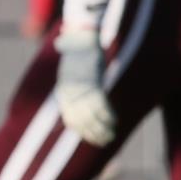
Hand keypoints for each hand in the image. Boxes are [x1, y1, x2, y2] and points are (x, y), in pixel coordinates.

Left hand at [54, 25, 115, 146]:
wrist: (82, 37)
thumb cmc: (79, 51)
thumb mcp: (71, 68)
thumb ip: (72, 83)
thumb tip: (73, 81)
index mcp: (64, 92)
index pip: (70, 119)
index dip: (81, 131)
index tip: (90, 138)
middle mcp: (71, 94)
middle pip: (82, 121)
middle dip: (93, 134)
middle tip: (104, 141)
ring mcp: (82, 89)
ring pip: (92, 117)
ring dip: (102, 128)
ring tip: (111, 136)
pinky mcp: (93, 84)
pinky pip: (101, 105)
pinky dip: (108, 115)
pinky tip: (115, 121)